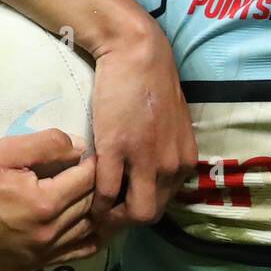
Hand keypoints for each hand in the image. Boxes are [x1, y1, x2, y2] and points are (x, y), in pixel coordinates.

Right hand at [0, 129, 99, 270]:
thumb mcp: (5, 150)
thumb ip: (48, 145)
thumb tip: (81, 148)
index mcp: (44, 203)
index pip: (88, 180)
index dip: (95, 163)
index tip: (96, 152)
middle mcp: (47, 234)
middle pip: (90, 206)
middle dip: (98, 186)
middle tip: (100, 171)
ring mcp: (39, 255)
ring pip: (86, 232)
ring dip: (96, 212)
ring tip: (98, 194)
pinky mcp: (30, 266)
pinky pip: (72, 255)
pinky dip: (87, 240)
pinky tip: (90, 226)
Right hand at [87, 18, 196, 230]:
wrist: (136, 52)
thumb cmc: (151, 84)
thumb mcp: (172, 125)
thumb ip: (167, 151)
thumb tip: (152, 174)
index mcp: (185, 160)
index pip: (165, 203)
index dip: (140, 208)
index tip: (122, 206)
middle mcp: (172, 165)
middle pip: (150, 214)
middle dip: (125, 219)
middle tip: (104, 211)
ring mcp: (146, 159)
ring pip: (133, 213)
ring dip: (111, 216)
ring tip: (93, 208)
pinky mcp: (117, 149)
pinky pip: (106, 192)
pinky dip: (95, 201)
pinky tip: (85, 193)